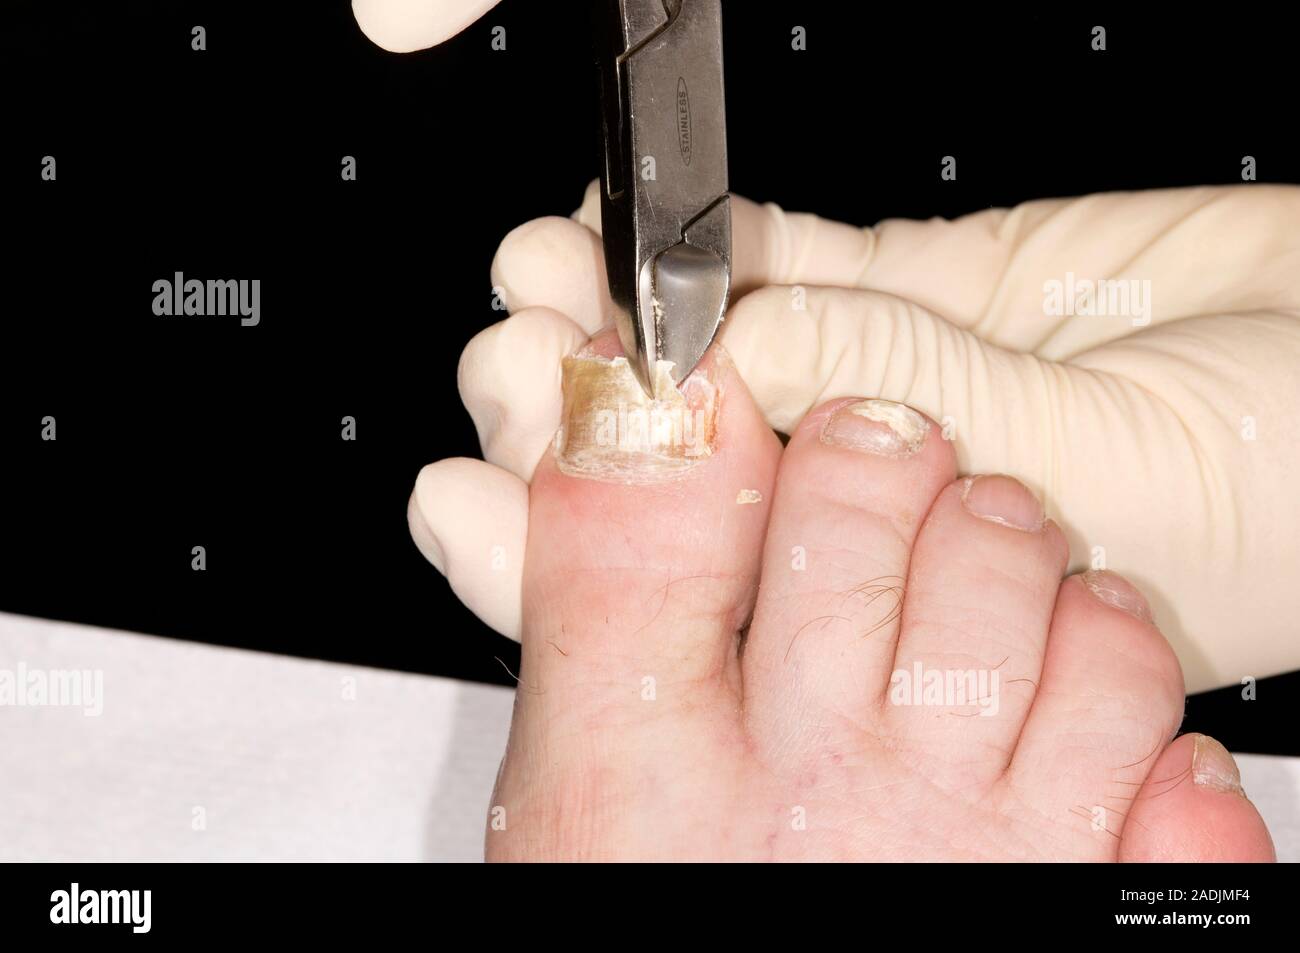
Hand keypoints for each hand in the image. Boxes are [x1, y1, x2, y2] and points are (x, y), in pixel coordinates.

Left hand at [417, 182, 1299, 694]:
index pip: (684, 601)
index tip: (478, 487)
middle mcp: (860, 516)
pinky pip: (791, 265)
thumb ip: (912, 397)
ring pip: (710, 360)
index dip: (565, 547)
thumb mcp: (1107, 470)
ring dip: (616, 310)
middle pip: (670, 478)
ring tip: (543, 272)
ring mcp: (878, 395)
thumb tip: (740, 344)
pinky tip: (639, 222)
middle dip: (568, 413)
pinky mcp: (917, 297)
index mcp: (885, 619)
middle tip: (510, 357)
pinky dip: (709, 240)